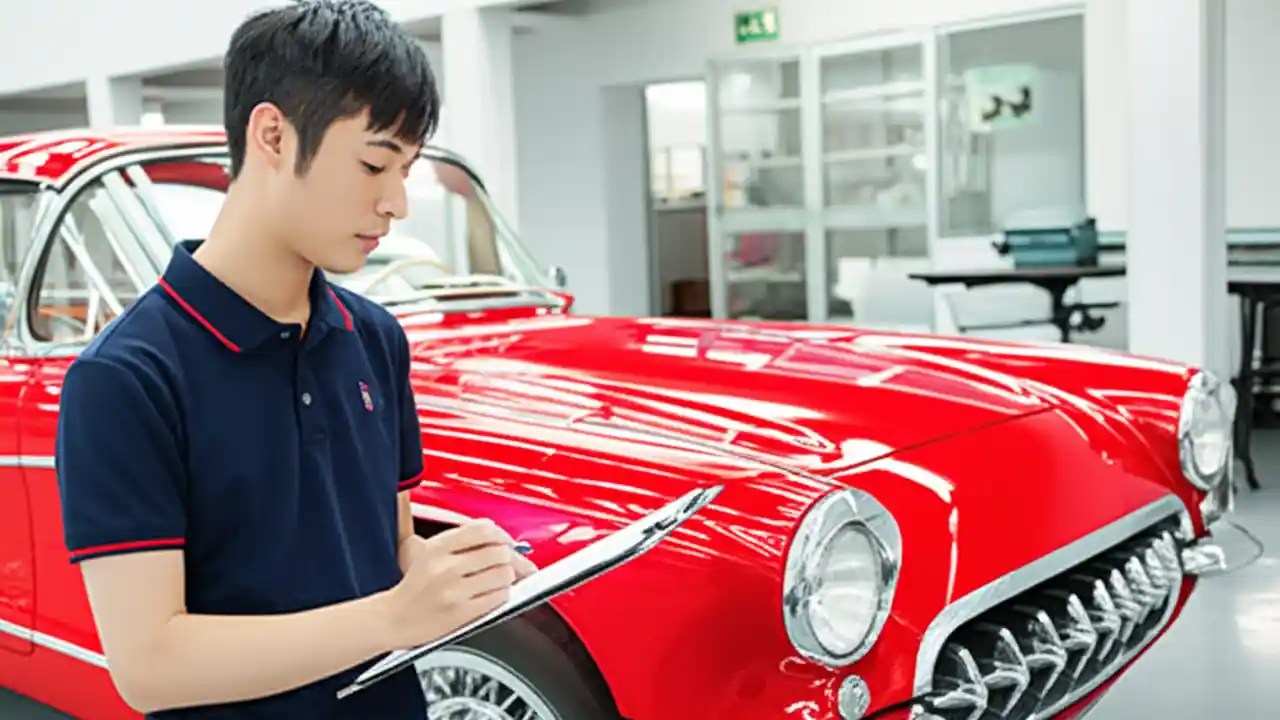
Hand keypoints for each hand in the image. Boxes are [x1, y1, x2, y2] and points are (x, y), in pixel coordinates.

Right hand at [379, 520, 536, 650]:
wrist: (392, 619)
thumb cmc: (414, 588)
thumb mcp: (428, 553)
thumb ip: (461, 543)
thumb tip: (502, 539)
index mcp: (437, 547)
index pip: (483, 530)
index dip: (502, 535)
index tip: (506, 543)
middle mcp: (445, 567)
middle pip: (499, 552)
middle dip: (509, 559)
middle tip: (507, 565)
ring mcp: (454, 591)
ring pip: (503, 575)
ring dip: (507, 578)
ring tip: (497, 581)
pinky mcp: (461, 613)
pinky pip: (498, 598)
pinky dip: (502, 595)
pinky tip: (492, 595)